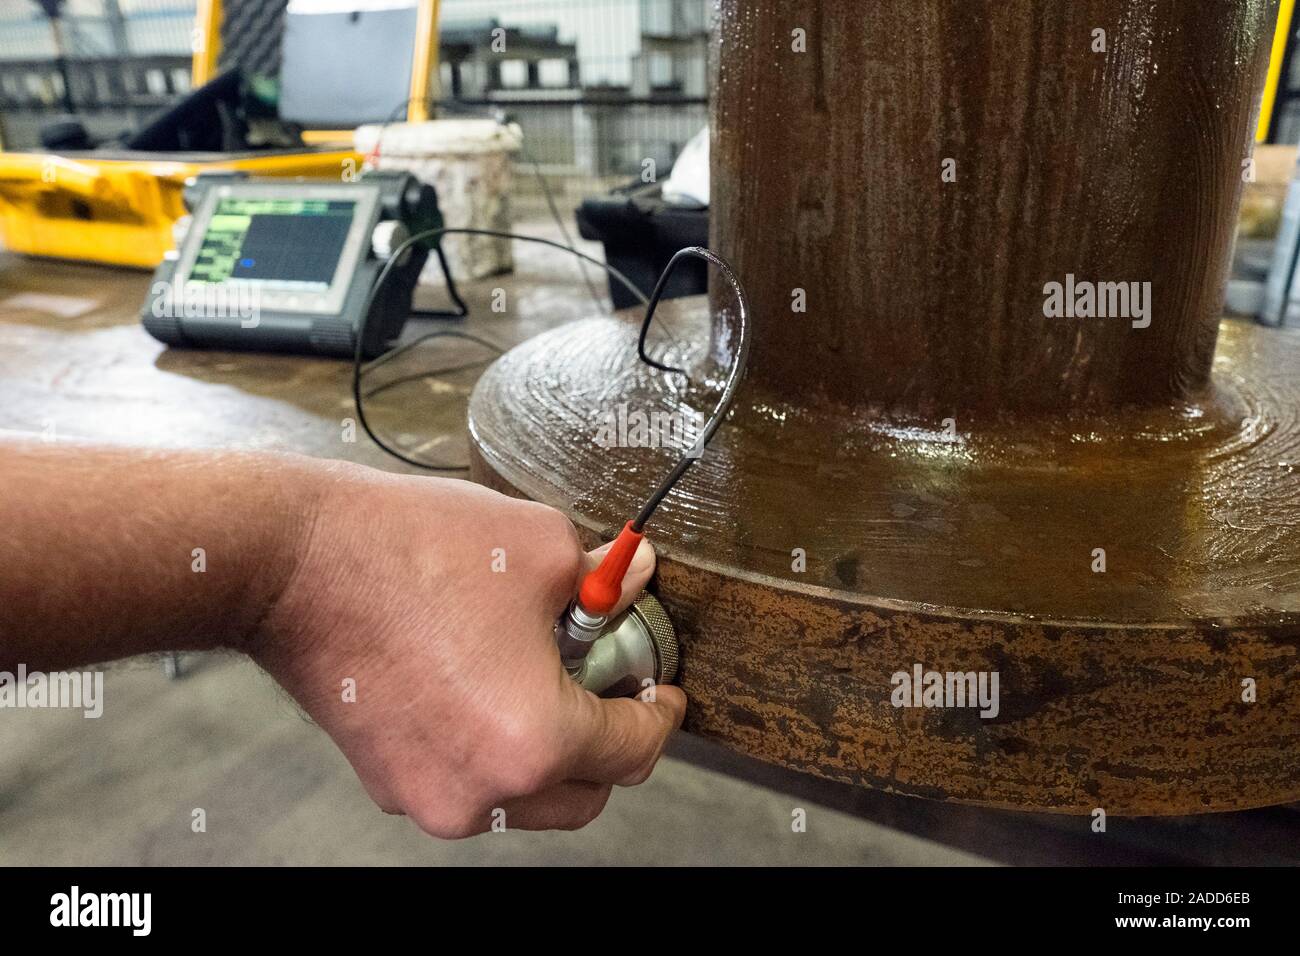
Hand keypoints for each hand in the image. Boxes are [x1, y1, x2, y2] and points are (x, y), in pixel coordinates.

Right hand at [254, 465, 686, 837]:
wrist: (291, 562)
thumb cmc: (408, 552)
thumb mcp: (539, 546)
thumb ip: (605, 578)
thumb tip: (633, 581)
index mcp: (535, 743)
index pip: (633, 750)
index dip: (660, 713)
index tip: (663, 690)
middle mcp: (482, 790)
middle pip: (585, 794)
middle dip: (609, 740)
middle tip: (609, 680)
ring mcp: (427, 795)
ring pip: (525, 796)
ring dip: (549, 748)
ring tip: (541, 673)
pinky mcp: (385, 781)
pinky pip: (468, 779)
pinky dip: (492, 745)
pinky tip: (485, 681)